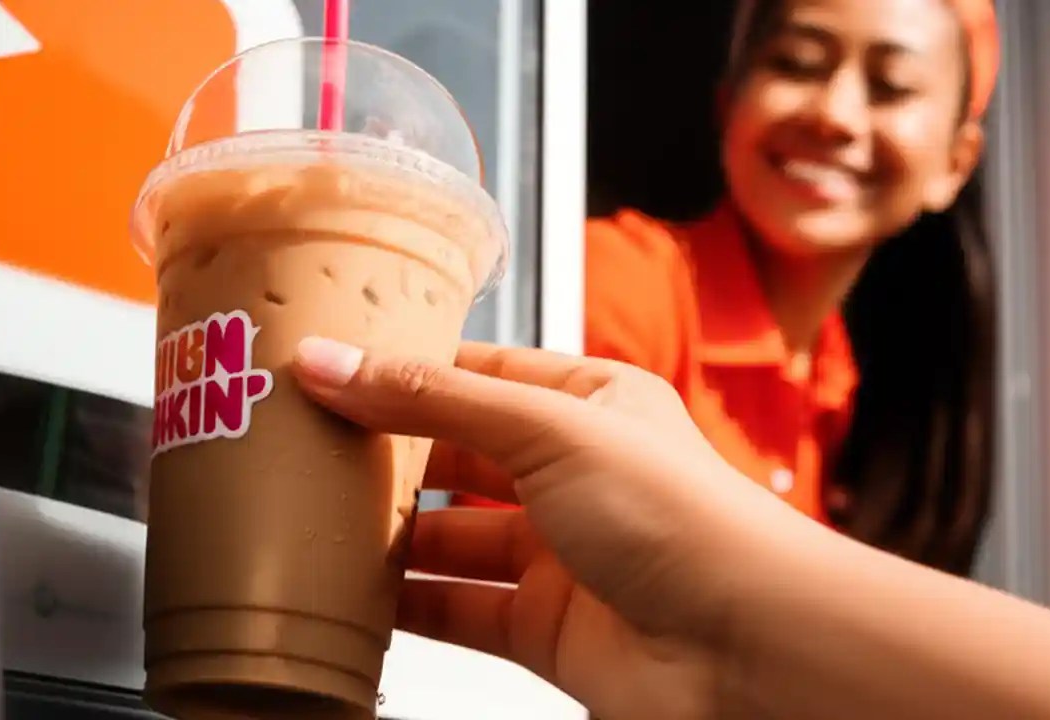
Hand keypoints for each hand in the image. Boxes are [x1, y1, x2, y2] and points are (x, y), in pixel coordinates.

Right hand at [293, 339, 787, 718]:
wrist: (745, 646)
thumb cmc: (684, 519)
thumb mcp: (549, 428)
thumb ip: (436, 401)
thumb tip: (335, 365)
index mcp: (591, 403)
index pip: (480, 373)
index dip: (407, 371)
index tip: (331, 369)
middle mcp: (575, 474)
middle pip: (458, 456)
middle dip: (389, 454)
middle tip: (304, 448)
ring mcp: (559, 554)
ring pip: (451, 538)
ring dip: (390, 534)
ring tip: (312, 520)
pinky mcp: (545, 626)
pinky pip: (457, 609)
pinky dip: (407, 606)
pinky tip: (354, 595)